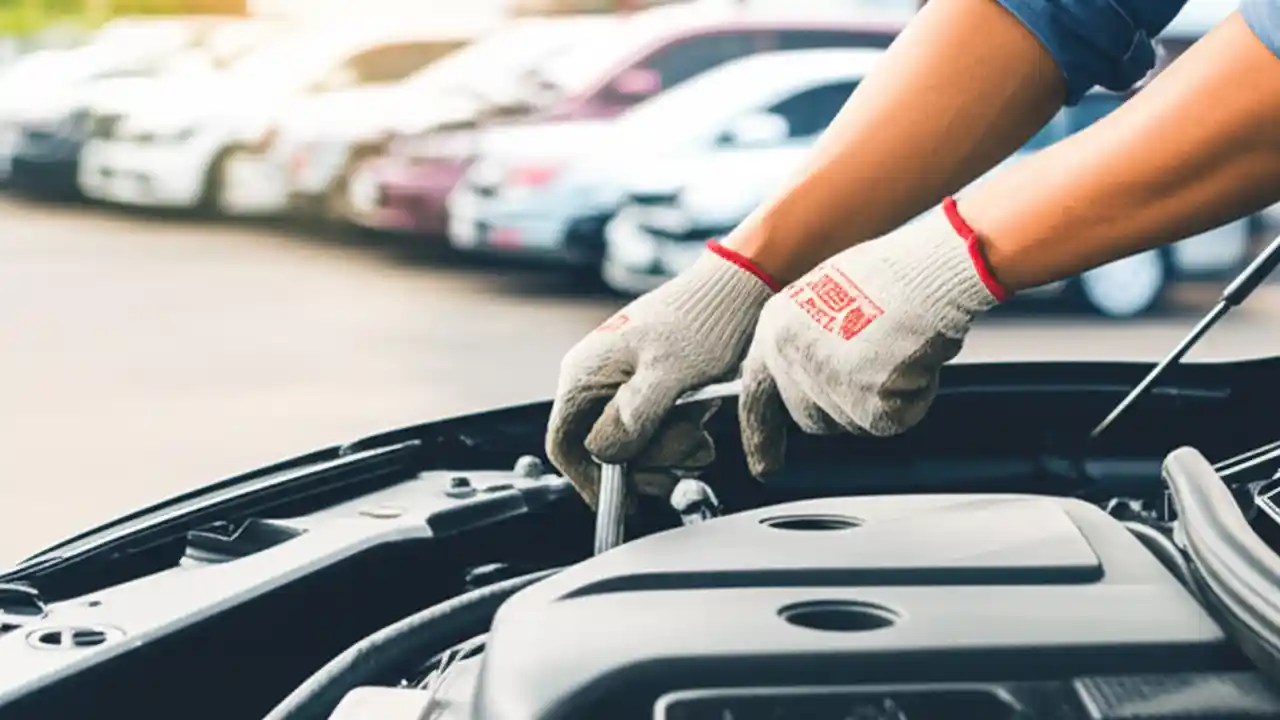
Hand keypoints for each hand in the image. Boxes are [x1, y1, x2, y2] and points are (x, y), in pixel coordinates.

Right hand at [546, 242, 776, 505]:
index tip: (628, 500)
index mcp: (585, 373)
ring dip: (670, 450)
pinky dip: (679, 435)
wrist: (739, 290)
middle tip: (684, 460)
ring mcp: (622, 383)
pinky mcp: (649, 386)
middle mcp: (596, 379)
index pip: (565, 445)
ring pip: (634, 444)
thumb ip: (633, 417)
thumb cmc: (704, 323)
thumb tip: (605, 455)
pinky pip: (654, 428)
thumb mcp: (670, 374)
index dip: (591, 481)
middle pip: (604, 451)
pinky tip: (701, 420)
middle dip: (646, 464)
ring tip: (700, 434)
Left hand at [739, 199, 1008, 476]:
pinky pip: (891, 421)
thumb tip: (812, 385)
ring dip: (882, 399)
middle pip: (811, 421)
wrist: (929, 269)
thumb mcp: (824, 302)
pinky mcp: (863, 401)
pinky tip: (915, 362)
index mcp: (774, 329)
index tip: (766, 468)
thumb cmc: (890, 276)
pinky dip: (912, 400)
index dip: (762, 436)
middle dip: (844, 408)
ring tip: (897, 350)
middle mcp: (789, 358)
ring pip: (854, 424)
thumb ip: (807, 346)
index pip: (756, 398)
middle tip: (876, 369)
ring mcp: (824, 382)